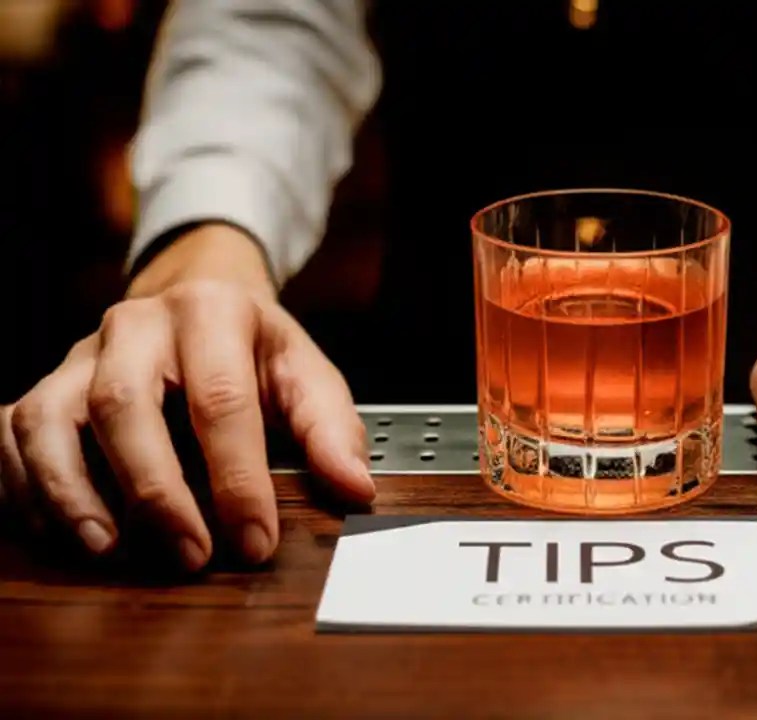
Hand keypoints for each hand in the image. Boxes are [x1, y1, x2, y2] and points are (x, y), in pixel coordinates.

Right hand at [0, 225, 373, 569]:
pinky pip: (14, 433)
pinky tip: (61, 531)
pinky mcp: (46, 386)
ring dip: (71, 490)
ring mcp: (81, 355)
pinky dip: (28, 487)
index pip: (221, 399)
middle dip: (155, 489)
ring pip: (50, 417)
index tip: (255, 541)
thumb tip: (356, 488)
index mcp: (212, 313)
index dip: (238, 477)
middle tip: (190, 554)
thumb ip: (333, 431)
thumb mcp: (307, 375)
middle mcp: (136, 326)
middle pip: (125, 404)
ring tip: (106, 548)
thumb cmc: (256, 351)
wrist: (200, 301)